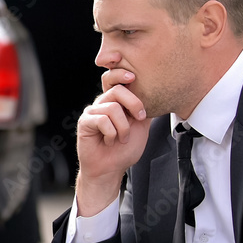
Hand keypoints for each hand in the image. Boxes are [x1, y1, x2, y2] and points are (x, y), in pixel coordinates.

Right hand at [75, 68, 152, 215]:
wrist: (111, 170)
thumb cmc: (124, 150)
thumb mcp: (141, 127)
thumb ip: (145, 109)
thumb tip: (157, 94)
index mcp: (115, 101)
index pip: (115, 79)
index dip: (121, 72)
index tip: (133, 76)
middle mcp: (103, 103)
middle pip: (117, 90)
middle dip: (134, 104)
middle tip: (140, 118)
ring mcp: (92, 112)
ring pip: (113, 108)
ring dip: (123, 127)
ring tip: (122, 139)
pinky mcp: (85, 122)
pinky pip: (102, 120)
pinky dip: (111, 133)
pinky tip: (109, 141)